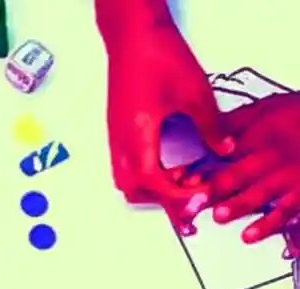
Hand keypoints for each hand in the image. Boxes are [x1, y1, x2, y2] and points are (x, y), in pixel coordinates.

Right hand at [104, 24, 232, 204]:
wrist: (132, 37)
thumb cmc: (154, 57)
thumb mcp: (195, 92)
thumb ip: (211, 125)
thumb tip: (223, 148)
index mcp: (137, 134)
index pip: (150, 182)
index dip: (175, 197)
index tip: (199, 198)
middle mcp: (121, 140)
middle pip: (133, 190)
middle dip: (163, 200)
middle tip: (193, 198)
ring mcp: (116, 136)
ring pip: (127, 180)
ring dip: (153, 188)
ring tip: (184, 182)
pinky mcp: (118, 130)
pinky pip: (127, 165)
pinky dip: (148, 174)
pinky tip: (171, 165)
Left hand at [203, 93, 299, 242]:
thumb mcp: (270, 109)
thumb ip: (235, 122)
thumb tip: (202, 131)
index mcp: (262, 136)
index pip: (225, 153)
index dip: (201, 168)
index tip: (181, 181)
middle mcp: (277, 157)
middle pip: (242, 175)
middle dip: (217, 191)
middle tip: (196, 204)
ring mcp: (295, 177)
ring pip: (268, 195)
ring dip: (245, 208)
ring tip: (228, 222)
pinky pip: (294, 212)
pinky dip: (283, 229)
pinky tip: (268, 243)